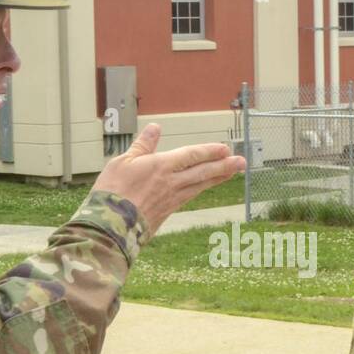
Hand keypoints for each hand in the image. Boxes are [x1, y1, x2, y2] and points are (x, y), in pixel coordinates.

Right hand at [91, 122, 244, 234]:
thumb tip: (155, 128)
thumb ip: (143, 145)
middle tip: (242, 161)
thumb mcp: (123, 161)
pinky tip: (205, 187)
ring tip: (233, 172)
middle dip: (224, 166)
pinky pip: (190, 196)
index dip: (210, 151)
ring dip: (218, 178)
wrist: (110, 226)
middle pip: (203, 172)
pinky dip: (201, 189)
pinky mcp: (168, 212)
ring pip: (200, 185)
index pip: (192, 155)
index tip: (225, 148)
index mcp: (161, 166)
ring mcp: (172, 199)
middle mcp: (172, 183)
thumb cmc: (112, 191)